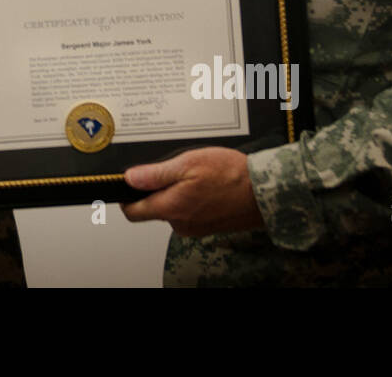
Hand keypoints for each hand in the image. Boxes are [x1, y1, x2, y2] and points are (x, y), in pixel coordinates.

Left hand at [119, 147, 264, 235]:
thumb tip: (130, 179)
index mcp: (171, 208)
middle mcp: (181, 223)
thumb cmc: (231, 176)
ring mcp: (195, 227)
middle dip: (157, 189)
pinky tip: (206, 184)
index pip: (133, 212)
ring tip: (195, 174)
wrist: (264, 191)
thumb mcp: (188, 164)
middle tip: (172, 169)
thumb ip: (155, 174)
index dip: (126, 197)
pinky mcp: (208, 226)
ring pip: (173, 208)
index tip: (129, 183)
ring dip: (176, 192)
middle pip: (153, 208)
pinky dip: (192, 198)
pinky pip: (190, 212)